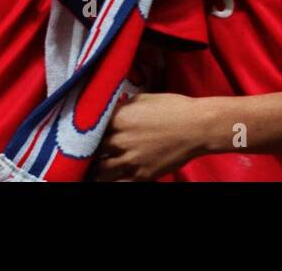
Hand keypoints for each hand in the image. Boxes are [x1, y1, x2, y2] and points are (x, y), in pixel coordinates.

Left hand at [95, 92, 210, 180]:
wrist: (197, 127)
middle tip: (88, 151)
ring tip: (97, 166)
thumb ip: (121, 107)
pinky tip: (111, 177)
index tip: (84, 133)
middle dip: (90, 151)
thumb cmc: (172, 108)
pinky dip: (112, 181)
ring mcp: (130, 160)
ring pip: (101, 172)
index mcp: (118, 118)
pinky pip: (119, 183)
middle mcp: (120, 140)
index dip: (86, 132)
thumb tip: (108, 112)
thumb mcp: (142, 99)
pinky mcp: (142, 175)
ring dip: (98, 169)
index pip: (89, 128)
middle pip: (92, 151)